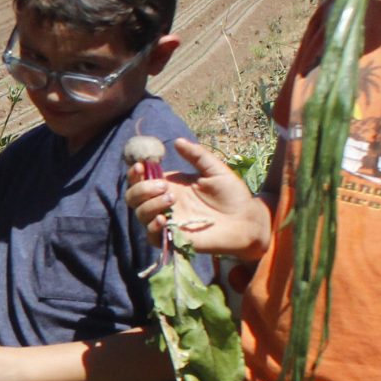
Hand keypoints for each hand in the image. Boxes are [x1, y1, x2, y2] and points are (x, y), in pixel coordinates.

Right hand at [125, 137, 271, 257]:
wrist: (246, 219)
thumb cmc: (232, 194)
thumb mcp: (215, 169)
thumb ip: (197, 155)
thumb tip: (177, 141)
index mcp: (170, 186)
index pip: (141, 179)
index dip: (135, 173)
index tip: (140, 166)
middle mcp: (164, 203)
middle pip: (133, 197)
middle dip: (141, 188)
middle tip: (163, 186)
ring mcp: (167, 221)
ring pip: (139, 214)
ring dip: (149, 205)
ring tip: (171, 200)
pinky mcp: (173, 239)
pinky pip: (151, 236)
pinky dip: (153, 227)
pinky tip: (164, 220)